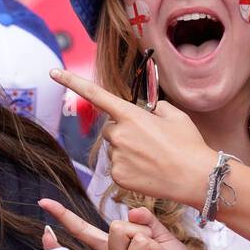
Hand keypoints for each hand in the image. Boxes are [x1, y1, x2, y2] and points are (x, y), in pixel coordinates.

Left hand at [49, 68, 216, 207]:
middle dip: (125, 131)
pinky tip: (148, 170)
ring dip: (128, 150)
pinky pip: (117, 166)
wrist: (196, 177)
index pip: (95, 94)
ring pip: (114, 148)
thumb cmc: (188, 144)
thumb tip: (144, 111)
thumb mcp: (174, 115)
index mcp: (130, 115)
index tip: (53, 72)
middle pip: (110, 128)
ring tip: (153, 157)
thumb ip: (154, 108)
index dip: (71, 81)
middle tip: (150, 141)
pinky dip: (129, 168)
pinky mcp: (116, 175)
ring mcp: (115, 156)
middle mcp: (117, 134)